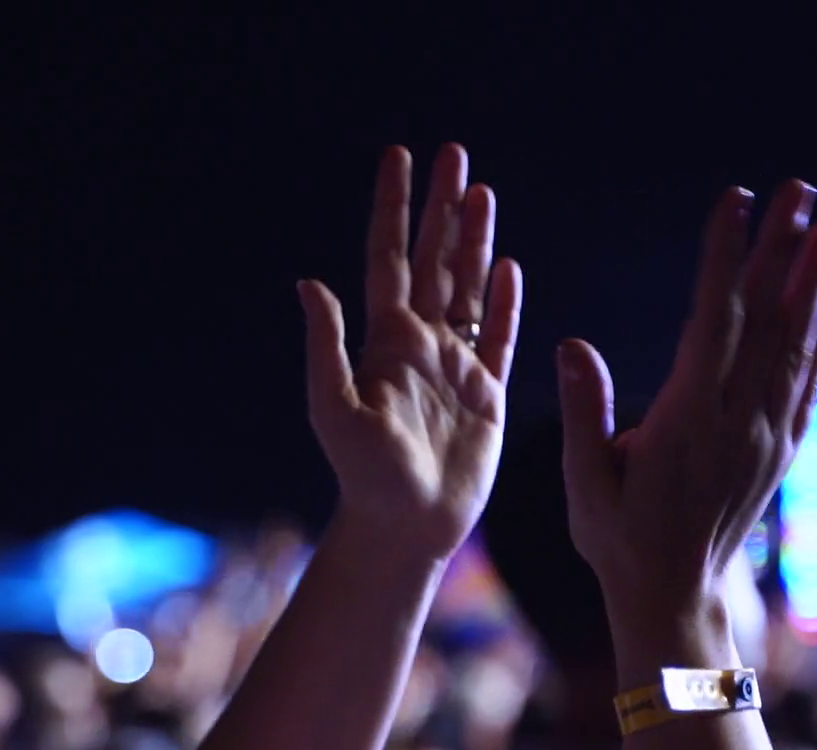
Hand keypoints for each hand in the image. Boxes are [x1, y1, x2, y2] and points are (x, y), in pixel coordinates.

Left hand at [299, 145, 523, 559]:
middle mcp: (420, 344)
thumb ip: (328, 347)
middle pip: (434, 260)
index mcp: (384, 341)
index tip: (400, 157)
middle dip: (444, 208)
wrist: (406, 526)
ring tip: (483, 192)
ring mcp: (454, 367)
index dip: (395, 208)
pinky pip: (497, 337)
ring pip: (467, 288)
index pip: (389, 258)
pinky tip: (507, 267)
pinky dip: (503, 301)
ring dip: (474, 241)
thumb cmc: (365, 476)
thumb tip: (309, 283)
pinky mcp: (485, 395)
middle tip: (455, 155)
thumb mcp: (335, 409)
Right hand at [558, 181, 816, 643]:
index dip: (726, 257)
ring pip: (796, 345)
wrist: (676, 598)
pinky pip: (809, 381)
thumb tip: (572, 345)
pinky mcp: (781, 450)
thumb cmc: (617, 538)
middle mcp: (738, 422)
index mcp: (687, 422)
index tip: (735, 200)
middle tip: (801, 189)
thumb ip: (583, 412)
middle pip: (766, 320)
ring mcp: (766, 436)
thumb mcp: (583, 480)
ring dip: (812, 281)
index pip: (712, 322)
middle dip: (782, 249)